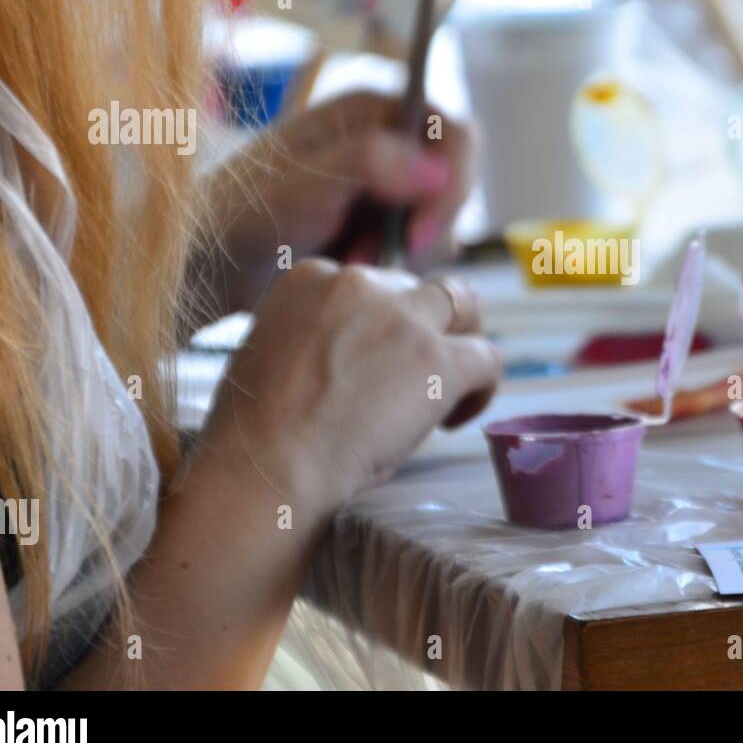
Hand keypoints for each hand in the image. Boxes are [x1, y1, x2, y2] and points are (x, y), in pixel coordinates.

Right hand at [202, 259, 498, 519]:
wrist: (267, 465)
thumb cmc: (255, 431)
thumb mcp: (268, 352)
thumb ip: (311, 335)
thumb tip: (347, 356)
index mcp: (312, 277)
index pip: (371, 283)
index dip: (382, 323)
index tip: (375, 364)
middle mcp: (361, 283)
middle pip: (417, 291)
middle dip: (422, 329)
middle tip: (415, 378)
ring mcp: (405, 318)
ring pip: (463, 304)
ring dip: (463, 340)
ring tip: (453, 387)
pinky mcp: (439, 359)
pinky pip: (487, 357)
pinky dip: (482, 388)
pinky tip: (456, 419)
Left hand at [207, 91, 475, 312]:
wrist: (211, 260)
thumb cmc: (242, 210)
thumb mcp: (302, 184)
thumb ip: (370, 164)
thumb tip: (437, 170)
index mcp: (374, 110)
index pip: (454, 135)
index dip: (449, 185)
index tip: (415, 234)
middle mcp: (391, 141)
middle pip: (455, 183)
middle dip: (425, 228)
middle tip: (376, 258)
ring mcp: (391, 186)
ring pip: (443, 222)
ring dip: (406, 253)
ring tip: (351, 263)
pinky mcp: (386, 225)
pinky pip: (424, 249)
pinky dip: (398, 268)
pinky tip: (355, 270)